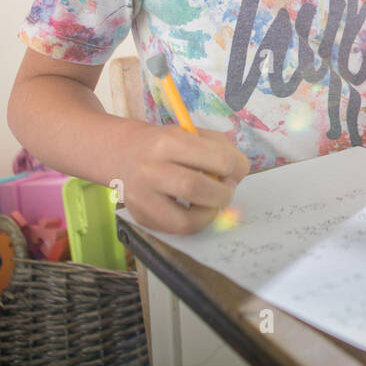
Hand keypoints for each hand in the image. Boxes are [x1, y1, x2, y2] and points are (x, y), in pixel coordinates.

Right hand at [117, 121, 249, 234]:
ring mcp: (141, 196)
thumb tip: (236, 179)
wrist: (128, 153)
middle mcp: (150, 168)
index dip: (234, 168)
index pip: (217, 160)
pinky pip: (176, 230)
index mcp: (168, 141)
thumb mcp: (198, 135)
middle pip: (196, 189)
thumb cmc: (171, 145)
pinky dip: (193, 222)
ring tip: (210, 203)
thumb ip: (224, 152)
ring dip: (209, 215)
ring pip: (185, 221)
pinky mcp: (140, 216)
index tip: (232, 171)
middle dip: (222, 195)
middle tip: (225, 192)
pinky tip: (193, 208)